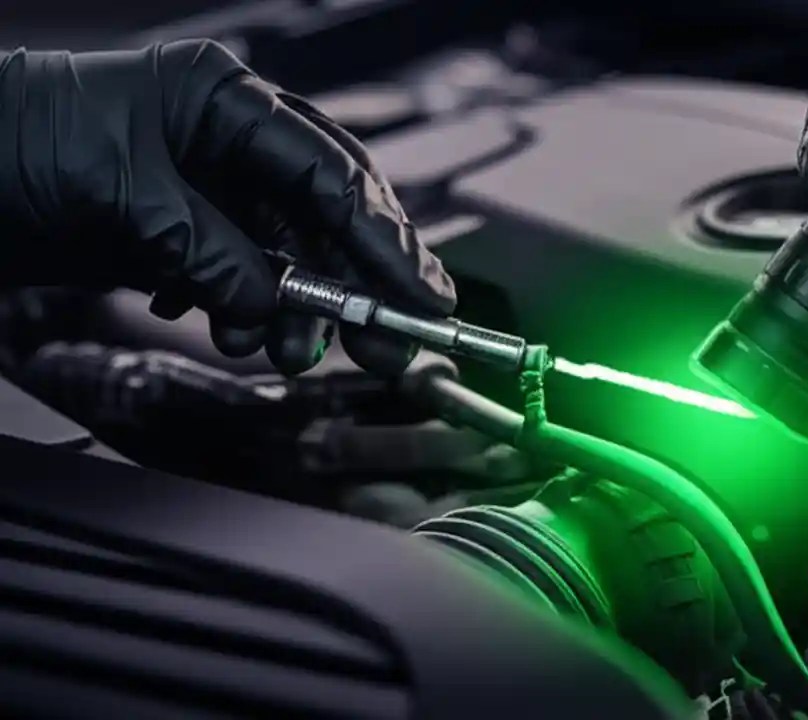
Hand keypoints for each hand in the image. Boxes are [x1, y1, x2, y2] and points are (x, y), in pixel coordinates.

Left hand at [0, 41, 453, 375]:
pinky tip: (232, 329)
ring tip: (286, 349)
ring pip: (289, 254)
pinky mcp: (186, 230)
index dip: (382, 239)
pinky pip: (245, 276)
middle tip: (387, 344)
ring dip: (296, 309)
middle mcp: (228, 138)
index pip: (331, 171)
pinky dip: (247, 310)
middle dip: (359, 284)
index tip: (418, 296)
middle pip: (327, 215)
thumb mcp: (123, 194)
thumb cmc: (12, 142)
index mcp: (224, 98)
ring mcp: (209, 185)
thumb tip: (270, 303)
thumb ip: (209, 251)